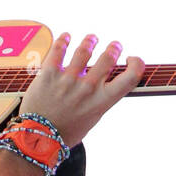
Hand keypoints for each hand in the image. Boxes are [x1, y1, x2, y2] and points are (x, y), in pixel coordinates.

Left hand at [18, 32, 143, 147]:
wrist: (39, 139)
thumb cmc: (67, 132)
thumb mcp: (91, 119)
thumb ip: (100, 100)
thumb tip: (108, 84)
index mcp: (101, 101)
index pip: (130, 77)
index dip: (136, 64)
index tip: (131, 59)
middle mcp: (88, 88)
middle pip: (108, 57)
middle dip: (113, 48)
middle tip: (114, 46)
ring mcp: (68, 79)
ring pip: (85, 49)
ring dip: (90, 41)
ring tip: (92, 39)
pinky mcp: (50, 73)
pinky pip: (58, 49)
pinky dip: (64, 40)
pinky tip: (66, 37)